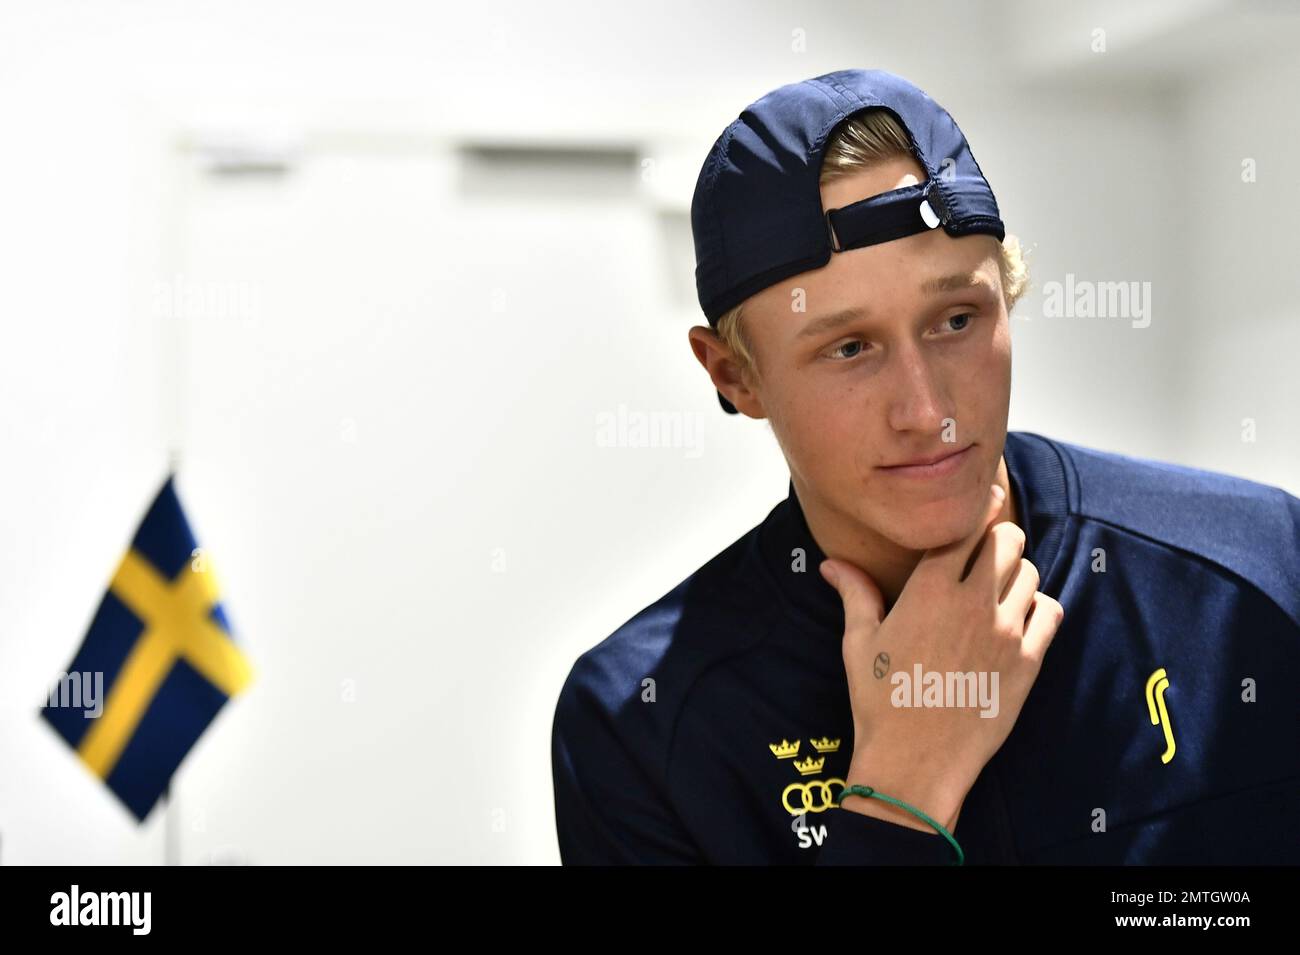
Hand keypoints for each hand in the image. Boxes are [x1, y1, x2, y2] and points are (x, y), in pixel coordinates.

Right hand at [819, 483, 1063, 831]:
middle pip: (1007, 540)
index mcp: (928, 591)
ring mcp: (1006, 632)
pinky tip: (1018, 622)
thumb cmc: (880, 701)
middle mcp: (972, 603)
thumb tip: (831, 564)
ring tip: (997, 592)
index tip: (978, 510)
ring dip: (1016, 574)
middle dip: (998, 540)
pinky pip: (1050, 612)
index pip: (964, 528)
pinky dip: (1038, 609)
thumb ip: (855, 593)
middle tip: (984, 555)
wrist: (915, 761)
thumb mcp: (860, 642)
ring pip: (1030, 573)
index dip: (974, 515)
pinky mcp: (1028, 661)